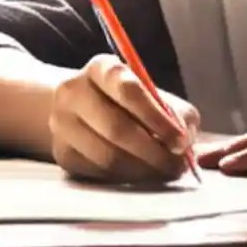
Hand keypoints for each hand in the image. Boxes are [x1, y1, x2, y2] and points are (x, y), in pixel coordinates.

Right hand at [49, 54, 200, 183]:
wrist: (75, 108)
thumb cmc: (124, 101)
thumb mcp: (150, 93)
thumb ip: (175, 111)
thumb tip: (185, 138)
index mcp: (101, 68)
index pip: (129, 91)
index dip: (157, 118)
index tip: (179, 141)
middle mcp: (74, 92)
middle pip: (117, 128)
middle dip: (153, 152)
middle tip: (176, 166)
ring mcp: (62, 124)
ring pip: (107, 157)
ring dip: (142, 170)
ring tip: (162, 172)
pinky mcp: (62, 154)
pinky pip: (99, 173)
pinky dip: (126, 178)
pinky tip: (140, 174)